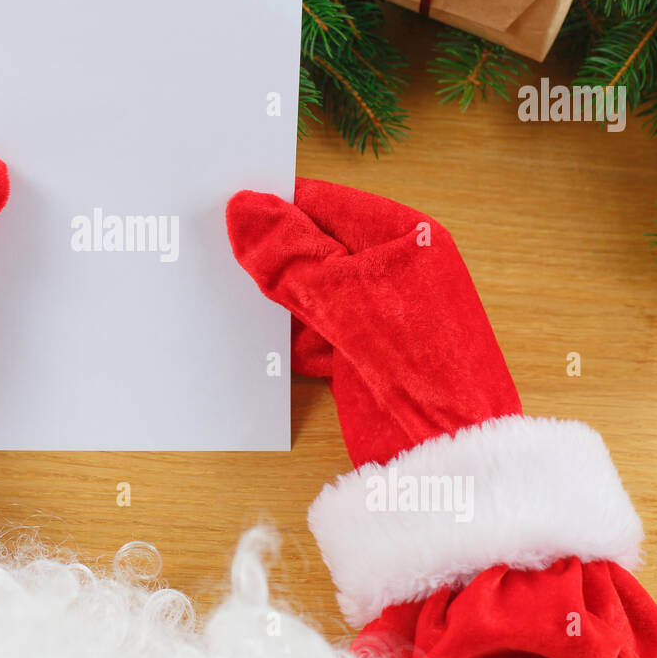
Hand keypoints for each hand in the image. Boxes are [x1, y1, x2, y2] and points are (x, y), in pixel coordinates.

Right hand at [226, 178, 519, 464]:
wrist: (449, 455)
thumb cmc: (420, 363)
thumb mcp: (344, 297)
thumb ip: (290, 255)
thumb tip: (242, 209)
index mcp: (401, 234)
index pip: (321, 202)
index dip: (272, 207)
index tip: (218, 209)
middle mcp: (389, 266)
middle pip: (311, 246)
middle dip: (267, 257)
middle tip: (207, 252)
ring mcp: (374, 310)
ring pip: (304, 291)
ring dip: (271, 301)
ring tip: (218, 296)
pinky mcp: (358, 352)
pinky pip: (308, 330)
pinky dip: (284, 338)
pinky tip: (254, 342)